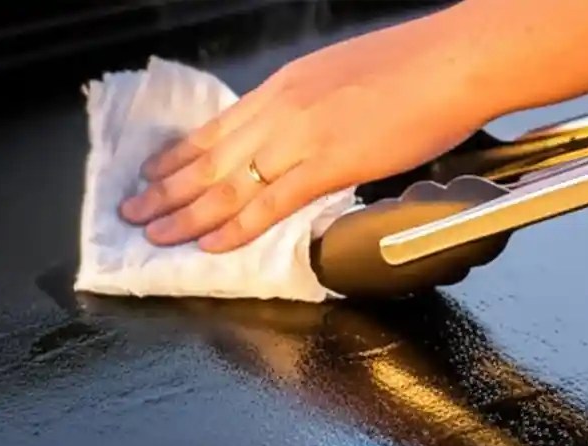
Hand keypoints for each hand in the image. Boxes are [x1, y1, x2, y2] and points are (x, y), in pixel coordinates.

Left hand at [118, 15, 488, 252]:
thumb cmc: (415, 68)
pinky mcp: (329, 163)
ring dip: (186, 213)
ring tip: (155, 235)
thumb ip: (312, 108)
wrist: (455, 62)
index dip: (178, 156)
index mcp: (285, 87)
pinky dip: (236, 226)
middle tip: (132, 213)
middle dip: (165, 189)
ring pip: (228, 182)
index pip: (216, 128)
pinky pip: (271, 202)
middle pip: (209, 158)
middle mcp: (282, 110)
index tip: (151, 174)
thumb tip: (301, 134)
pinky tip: (211, 243)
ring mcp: (302, 137)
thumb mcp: (344, 78)